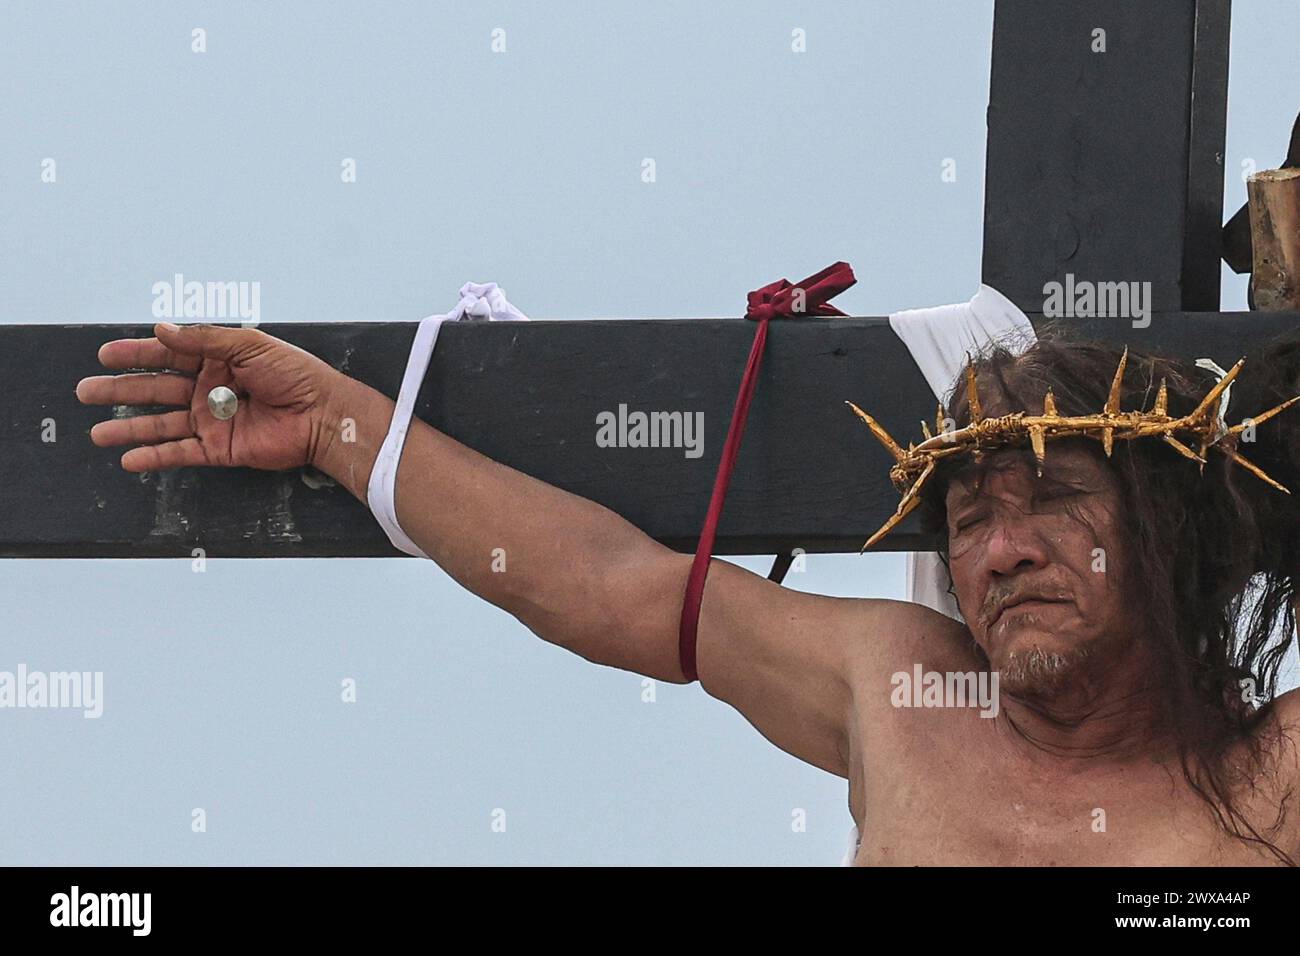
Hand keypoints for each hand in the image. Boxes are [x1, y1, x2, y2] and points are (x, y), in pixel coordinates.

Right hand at [76, 322, 343, 472]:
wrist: (323, 414)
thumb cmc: (296, 374)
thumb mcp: (249, 345)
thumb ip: (204, 339)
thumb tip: (161, 330)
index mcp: (217, 360)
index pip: (168, 355)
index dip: (136, 354)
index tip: (105, 354)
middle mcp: (210, 390)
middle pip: (156, 389)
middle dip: (121, 389)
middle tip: (86, 390)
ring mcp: (212, 420)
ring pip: (161, 424)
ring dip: (129, 427)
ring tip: (97, 431)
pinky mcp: (219, 448)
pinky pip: (180, 453)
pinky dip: (154, 456)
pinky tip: (128, 458)